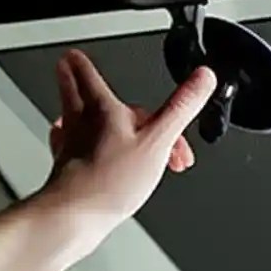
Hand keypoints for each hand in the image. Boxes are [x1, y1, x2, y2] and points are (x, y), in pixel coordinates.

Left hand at [40, 49, 216, 237]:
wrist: (74, 216)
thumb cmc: (111, 180)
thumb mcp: (159, 140)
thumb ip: (182, 107)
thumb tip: (204, 77)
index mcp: (102, 109)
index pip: (87, 74)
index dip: (84, 63)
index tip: (76, 54)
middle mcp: (80, 123)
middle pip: (73, 92)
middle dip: (72, 78)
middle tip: (66, 66)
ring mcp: (71, 147)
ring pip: (71, 120)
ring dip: (75, 112)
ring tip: (73, 108)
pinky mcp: (66, 171)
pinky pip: (69, 150)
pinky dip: (73, 146)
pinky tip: (76, 152)